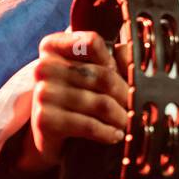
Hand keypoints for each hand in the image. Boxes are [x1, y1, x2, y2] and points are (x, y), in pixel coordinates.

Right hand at [14, 29, 130, 175]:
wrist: (49, 134)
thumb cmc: (75, 97)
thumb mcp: (92, 72)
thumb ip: (114, 57)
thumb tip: (131, 52)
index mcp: (53, 46)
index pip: (92, 42)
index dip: (112, 59)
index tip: (120, 73)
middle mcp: (44, 66)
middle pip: (102, 76)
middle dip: (125, 95)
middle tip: (135, 107)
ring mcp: (43, 93)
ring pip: (100, 103)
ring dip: (120, 117)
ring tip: (127, 123)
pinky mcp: (45, 120)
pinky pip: (89, 125)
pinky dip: (107, 133)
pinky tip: (114, 135)